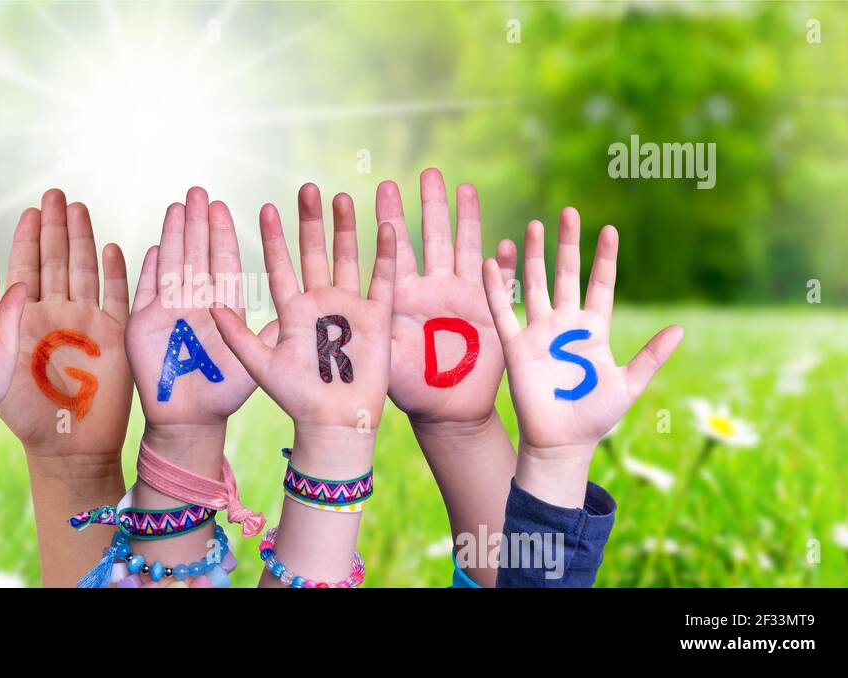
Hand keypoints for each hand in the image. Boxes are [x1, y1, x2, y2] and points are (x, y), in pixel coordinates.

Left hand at [0, 189, 132, 459]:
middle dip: (55, 226)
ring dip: (82, 238)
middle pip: (56, 259)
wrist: (66, 446)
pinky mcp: (114, 336)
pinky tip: (111, 247)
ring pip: (85, 269)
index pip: (25, 266)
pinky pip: (117, 297)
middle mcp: (58, 312)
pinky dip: (115, 273)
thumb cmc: (28, 414)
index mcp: (27, 316)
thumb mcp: (4, 364)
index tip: (27, 208)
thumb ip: (4, 323)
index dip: (27, 237)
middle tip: (53, 193)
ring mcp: (87, 322)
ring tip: (77, 207)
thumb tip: (8, 283)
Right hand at [126, 188, 263, 429]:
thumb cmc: (224, 394)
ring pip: (171, 265)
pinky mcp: (142, 325)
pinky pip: (145, 291)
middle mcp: (194, 303)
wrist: (189, 420)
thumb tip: (297, 305)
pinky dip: (148, 270)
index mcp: (221, 306)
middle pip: (195, 255)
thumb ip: (268, 333)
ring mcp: (167, 311)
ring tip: (177, 207)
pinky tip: (153, 246)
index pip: (221, 262)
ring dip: (173, 236)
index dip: (220, 234)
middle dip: (196, 223)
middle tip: (199, 192)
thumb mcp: (255, 361)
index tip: (221, 206)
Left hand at [211, 184, 395, 466]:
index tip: (266, 208)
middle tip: (307, 187)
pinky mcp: (378, 318)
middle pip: (314, 253)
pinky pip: (383, 280)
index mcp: (292, 310)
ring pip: (348, 258)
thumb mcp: (260, 365)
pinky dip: (386, 255)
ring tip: (342, 197)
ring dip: (346, 229)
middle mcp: (320, 303)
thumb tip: (211, 304)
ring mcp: (350, 308)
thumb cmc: (296, 399)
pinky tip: (387, 226)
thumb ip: (237, 335)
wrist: (335, 423)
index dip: (274, 238)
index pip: (280, 265)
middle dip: (311, 221)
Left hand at [383, 170, 516, 425]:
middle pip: (432, 236)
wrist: (445, 409)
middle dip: (430, 204)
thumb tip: (338, 308)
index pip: (394, 247)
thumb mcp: (380, 356)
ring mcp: (463, 295)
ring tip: (465, 187)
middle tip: (428, 171)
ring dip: (468, 218)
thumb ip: (366, 329)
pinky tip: (509, 243)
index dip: (390, 218)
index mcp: (402, 294)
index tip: (382, 184)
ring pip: (465, 247)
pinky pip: (499, 282)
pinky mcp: (489, 309)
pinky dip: (504, 264)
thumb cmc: (406, 387)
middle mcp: (432, 287)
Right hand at [483, 208, 682, 503]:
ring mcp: (539, 333)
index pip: (600, 285)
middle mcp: (565, 325)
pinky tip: (494, 263)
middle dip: (567, 244)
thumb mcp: (629, 384)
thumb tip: (680, 329)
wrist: (562, 442)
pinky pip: (505, 312)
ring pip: (535, 285)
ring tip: (532, 226)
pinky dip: (498, 289)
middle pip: (566, 275)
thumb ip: (650, 356)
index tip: (609, 230)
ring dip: (533, 257)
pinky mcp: (516, 347)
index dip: (604, 259)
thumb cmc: (596, 417)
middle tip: (567, 212)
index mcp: (594, 330)